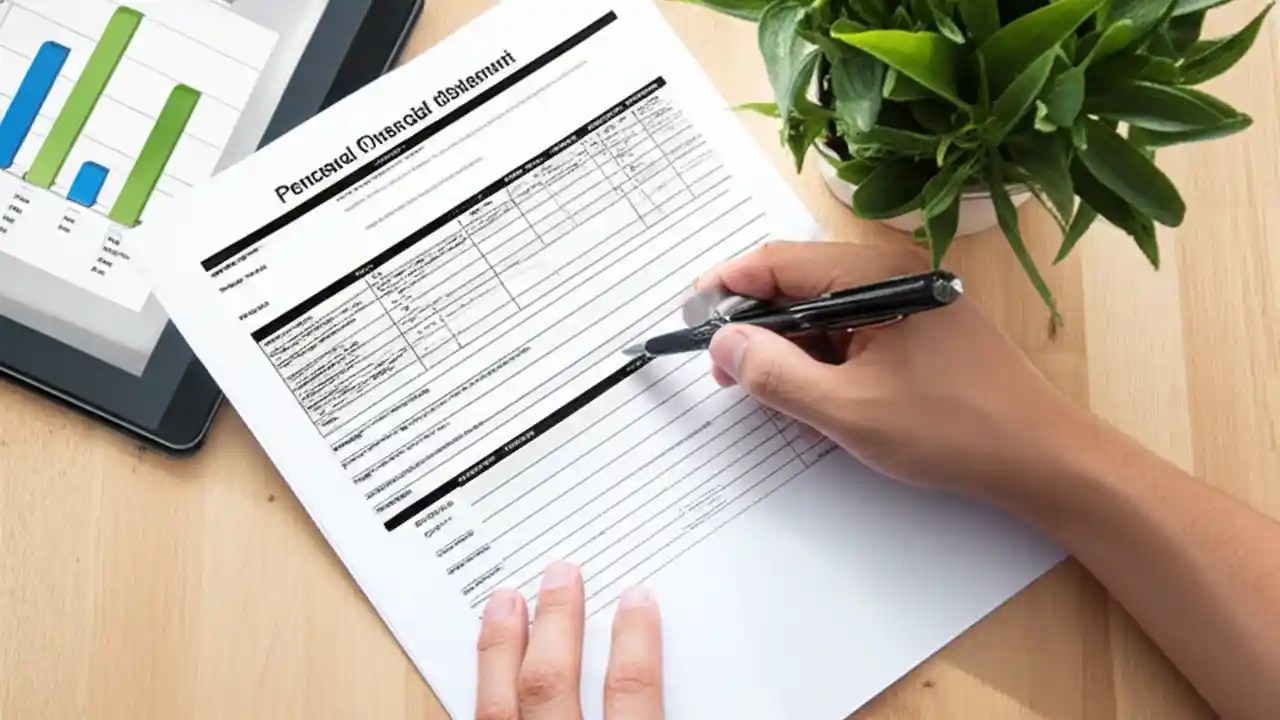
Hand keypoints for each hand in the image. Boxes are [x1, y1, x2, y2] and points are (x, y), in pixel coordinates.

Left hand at [475, 561, 664, 719]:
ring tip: (504, 602)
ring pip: (498, 707)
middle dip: (555, 624)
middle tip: (561, 575)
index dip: (635, 642)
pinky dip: (481, 687)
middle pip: (551, 685)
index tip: (637, 599)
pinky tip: (483, 665)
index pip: (630, 692)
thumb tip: (690, 679)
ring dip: (500, 649)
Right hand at [698, 241, 1093, 504]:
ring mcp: (909, 300)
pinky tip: (805, 386)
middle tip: (720, 362)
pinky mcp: (919, 328)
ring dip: (787, 341)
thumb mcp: (848, 410)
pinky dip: (820, 353)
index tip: (693, 313)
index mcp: (879, 275)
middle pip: (801, 281)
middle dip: (754, 320)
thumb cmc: (955, 430)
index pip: (782, 262)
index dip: (729, 285)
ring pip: (824, 308)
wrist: (1039, 457)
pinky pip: (853, 328)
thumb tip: (727, 344)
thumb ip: (778, 375)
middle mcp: (895, 273)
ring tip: (756, 382)